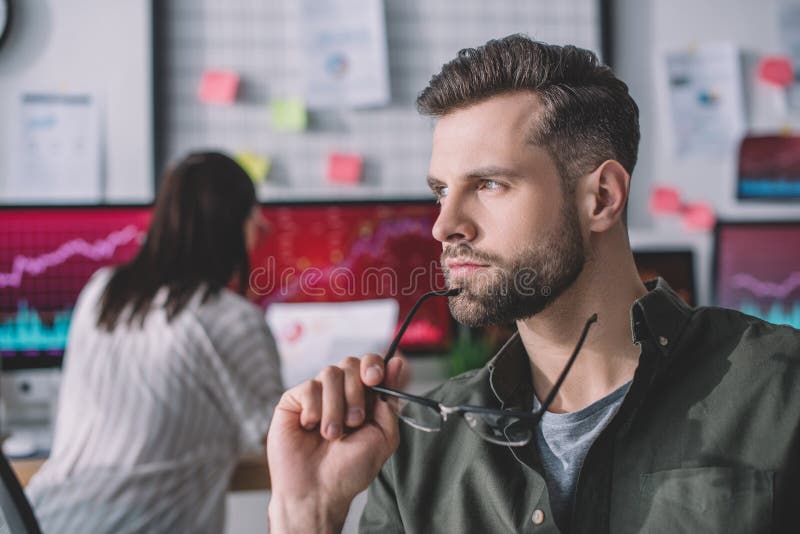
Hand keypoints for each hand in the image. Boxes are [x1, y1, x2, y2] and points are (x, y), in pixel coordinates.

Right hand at [267, 354, 404, 532]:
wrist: (318, 492)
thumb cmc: (349, 471)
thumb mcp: (384, 437)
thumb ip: (391, 401)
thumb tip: (397, 363)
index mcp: (363, 398)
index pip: (369, 363)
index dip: (373, 364)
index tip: (374, 378)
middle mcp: (340, 393)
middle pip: (350, 363)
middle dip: (356, 391)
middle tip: (355, 421)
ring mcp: (316, 396)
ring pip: (330, 373)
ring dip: (336, 407)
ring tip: (332, 435)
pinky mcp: (293, 401)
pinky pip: (308, 387)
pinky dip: (314, 410)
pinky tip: (311, 429)